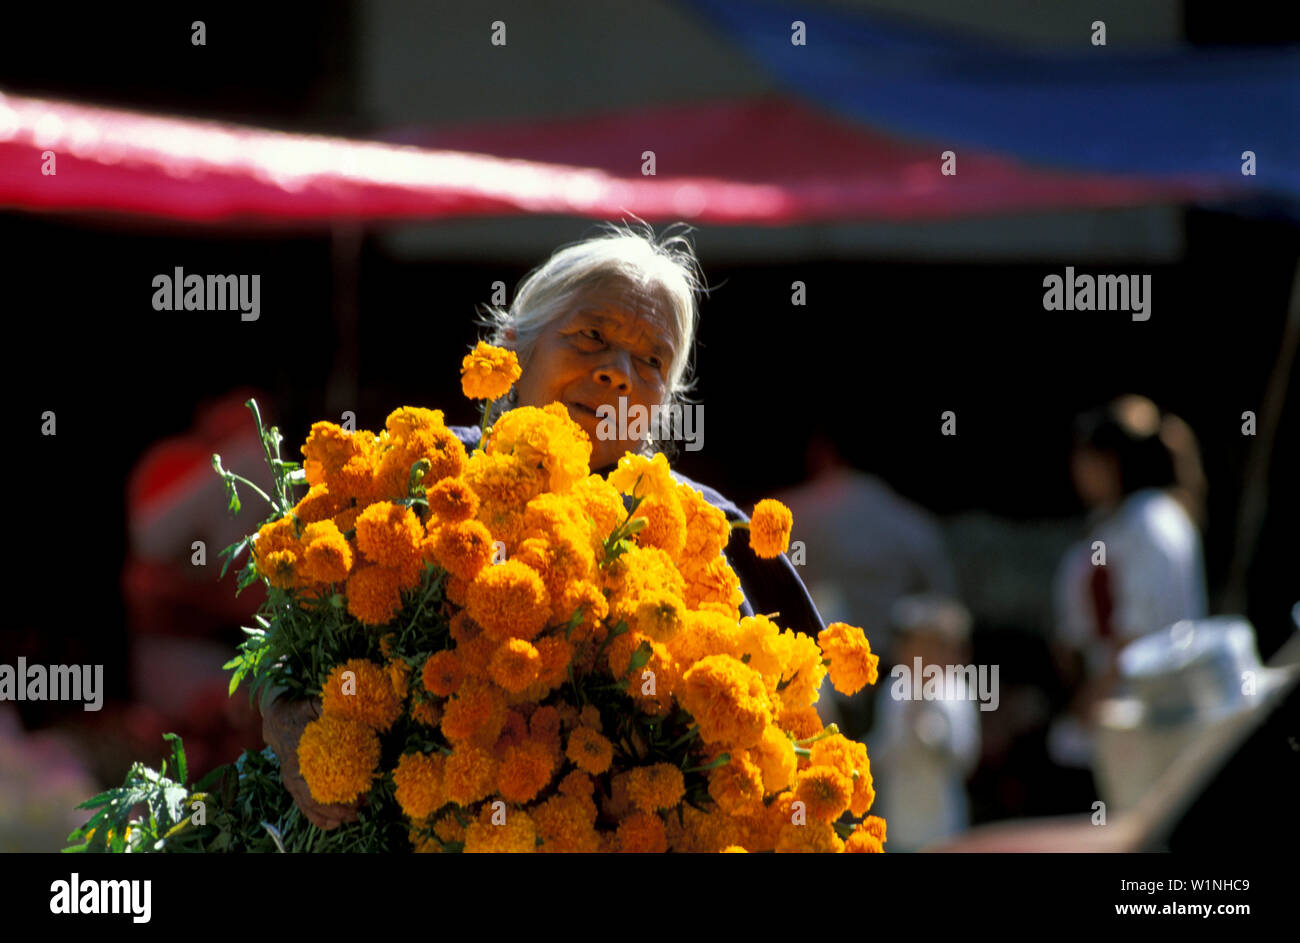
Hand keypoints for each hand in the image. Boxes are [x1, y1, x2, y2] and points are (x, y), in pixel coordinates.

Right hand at [261, 694, 359, 829]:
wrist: (276, 718)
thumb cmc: (300, 711)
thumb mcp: (314, 705)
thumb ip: (330, 710)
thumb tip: (354, 711)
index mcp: (300, 755)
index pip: (319, 782)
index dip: (339, 793)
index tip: (359, 797)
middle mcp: (293, 773)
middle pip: (315, 801)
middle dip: (339, 809)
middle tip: (361, 809)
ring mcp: (291, 781)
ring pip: (309, 807)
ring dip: (331, 815)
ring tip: (352, 817)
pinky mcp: (293, 785)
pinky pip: (304, 806)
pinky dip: (319, 817)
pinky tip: (336, 822)